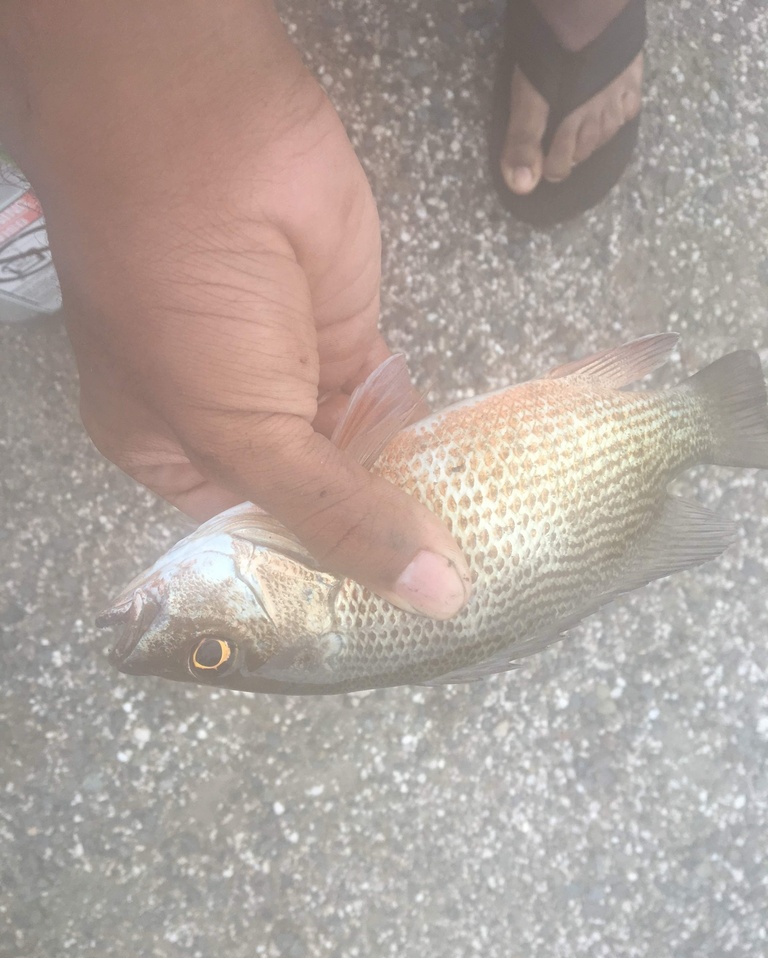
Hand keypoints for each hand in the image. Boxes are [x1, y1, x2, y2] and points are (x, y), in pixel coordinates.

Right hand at [0, 0, 470, 617]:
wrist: (209, 140)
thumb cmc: (185, 302)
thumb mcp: (241, 428)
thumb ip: (334, 515)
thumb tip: (430, 595)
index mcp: (174, 452)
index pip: (248, 536)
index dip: (311, 581)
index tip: (387, 626)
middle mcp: (232, 423)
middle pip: (306, 500)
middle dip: (365, 543)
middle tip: (444, 602)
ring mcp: (293, 377)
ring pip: (353, 456)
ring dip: (402, 498)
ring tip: (471, 561)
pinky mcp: (352, 336)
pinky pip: (391, 406)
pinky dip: (423, 444)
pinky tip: (470, 489)